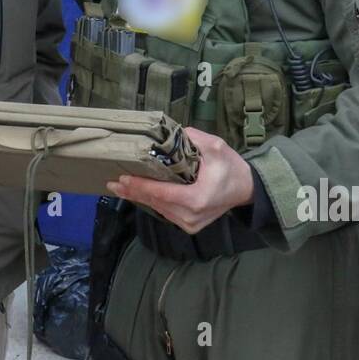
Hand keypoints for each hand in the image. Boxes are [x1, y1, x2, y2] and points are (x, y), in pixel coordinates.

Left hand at [107, 127, 253, 234]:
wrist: (245, 189)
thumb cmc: (230, 167)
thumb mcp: (216, 147)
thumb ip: (193, 139)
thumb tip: (170, 134)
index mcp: (197, 198)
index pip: (161, 193)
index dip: (140, 186)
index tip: (122, 178)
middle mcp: (191, 216)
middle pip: (155, 203)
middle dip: (133, 192)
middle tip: (112, 183)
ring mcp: (189, 224)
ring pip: (158, 209)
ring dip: (140, 197)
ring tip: (120, 187)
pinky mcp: (189, 225)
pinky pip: (165, 212)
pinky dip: (152, 202)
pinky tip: (138, 193)